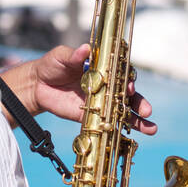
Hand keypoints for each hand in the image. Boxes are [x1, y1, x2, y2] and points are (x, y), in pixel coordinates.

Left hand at [24, 43, 157, 134]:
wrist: (37, 84)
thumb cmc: (52, 65)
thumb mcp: (61, 56)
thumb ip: (73, 55)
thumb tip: (85, 49)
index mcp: (102, 68)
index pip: (121, 73)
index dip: (129, 79)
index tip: (131, 86)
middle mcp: (105, 85)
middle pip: (127, 94)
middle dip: (139, 102)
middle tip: (147, 110)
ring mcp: (99, 102)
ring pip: (122, 110)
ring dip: (137, 120)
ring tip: (150, 129)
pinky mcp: (90, 116)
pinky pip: (105, 124)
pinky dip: (117, 130)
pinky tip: (130, 137)